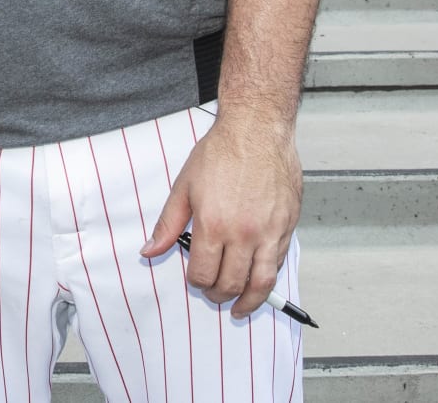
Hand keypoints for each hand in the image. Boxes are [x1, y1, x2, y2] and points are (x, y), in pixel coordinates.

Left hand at [139, 116, 301, 317]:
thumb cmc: (222, 152)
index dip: (197, 282)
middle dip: (219, 295)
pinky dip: (268, 277)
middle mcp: (244, 233)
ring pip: (261, 282)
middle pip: (231, 283)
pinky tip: (259, 280)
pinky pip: (278, 263)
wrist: (257, 130)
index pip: (204, 274)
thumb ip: (168, 224)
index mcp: (214, 224)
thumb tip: (150, 250)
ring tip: (241, 307)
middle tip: (214, 294)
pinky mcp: (287, 226)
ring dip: (249, 301)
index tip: (196, 280)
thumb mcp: (184, 187)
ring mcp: (269, 231)